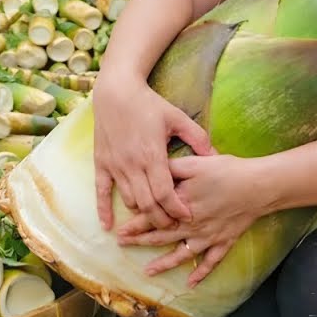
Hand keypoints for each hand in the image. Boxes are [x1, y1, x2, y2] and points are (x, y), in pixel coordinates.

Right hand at [92, 75, 214, 232]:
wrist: (116, 91)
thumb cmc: (149, 104)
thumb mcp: (177, 117)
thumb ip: (198, 137)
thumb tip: (215, 155)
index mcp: (153, 155)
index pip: (165, 193)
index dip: (176, 209)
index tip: (187, 216)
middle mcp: (132, 164)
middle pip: (148, 203)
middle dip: (162, 218)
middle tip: (174, 225)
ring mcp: (115, 165)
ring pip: (129, 200)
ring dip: (142, 213)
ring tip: (154, 218)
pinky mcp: (101, 163)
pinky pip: (101, 192)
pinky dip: (104, 210)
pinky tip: (108, 225)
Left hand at [116, 154, 269, 285]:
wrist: (259, 186)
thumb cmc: (228, 171)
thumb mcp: (196, 163)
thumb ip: (173, 168)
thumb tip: (153, 170)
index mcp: (182, 204)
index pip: (153, 216)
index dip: (135, 224)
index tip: (119, 230)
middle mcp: (192, 224)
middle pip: (162, 235)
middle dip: (141, 241)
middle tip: (124, 246)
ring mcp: (208, 236)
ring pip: (182, 254)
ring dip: (164, 264)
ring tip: (148, 272)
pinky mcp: (224, 241)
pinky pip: (211, 262)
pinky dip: (201, 273)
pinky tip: (191, 284)